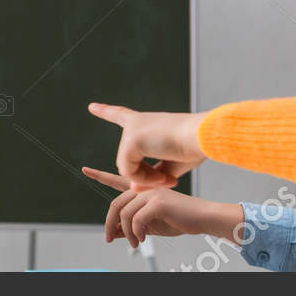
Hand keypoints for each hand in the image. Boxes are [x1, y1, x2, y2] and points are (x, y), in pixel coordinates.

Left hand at [82, 167, 243, 247]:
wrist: (204, 219)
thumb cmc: (179, 221)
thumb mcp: (151, 226)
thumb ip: (131, 227)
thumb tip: (112, 233)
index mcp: (143, 191)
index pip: (117, 181)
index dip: (100, 175)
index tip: (85, 169)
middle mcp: (145, 188)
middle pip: (116, 204)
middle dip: (108, 223)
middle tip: (109, 238)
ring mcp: (152, 194)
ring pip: (125, 213)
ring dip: (126, 232)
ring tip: (135, 242)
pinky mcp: (159, 203)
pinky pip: (136, 219)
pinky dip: (136, 232)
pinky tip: (142, 239)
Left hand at [87, 102, 208, 190]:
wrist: (203, 137)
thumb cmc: (193, 147)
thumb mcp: (172, 163)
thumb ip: (152, 175)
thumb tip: (131, 188)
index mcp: (146, 122)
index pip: (122, 115)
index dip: (106, 111)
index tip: (92, 106)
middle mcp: (135, 123)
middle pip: (129, 160)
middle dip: (147, 177)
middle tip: (170, 181)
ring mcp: (132, 131)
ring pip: (127, 168)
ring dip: (148, 180)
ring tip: (169, 180)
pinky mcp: (132, 142)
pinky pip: (130, 172)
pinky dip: (147, 181)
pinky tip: (164, 178)